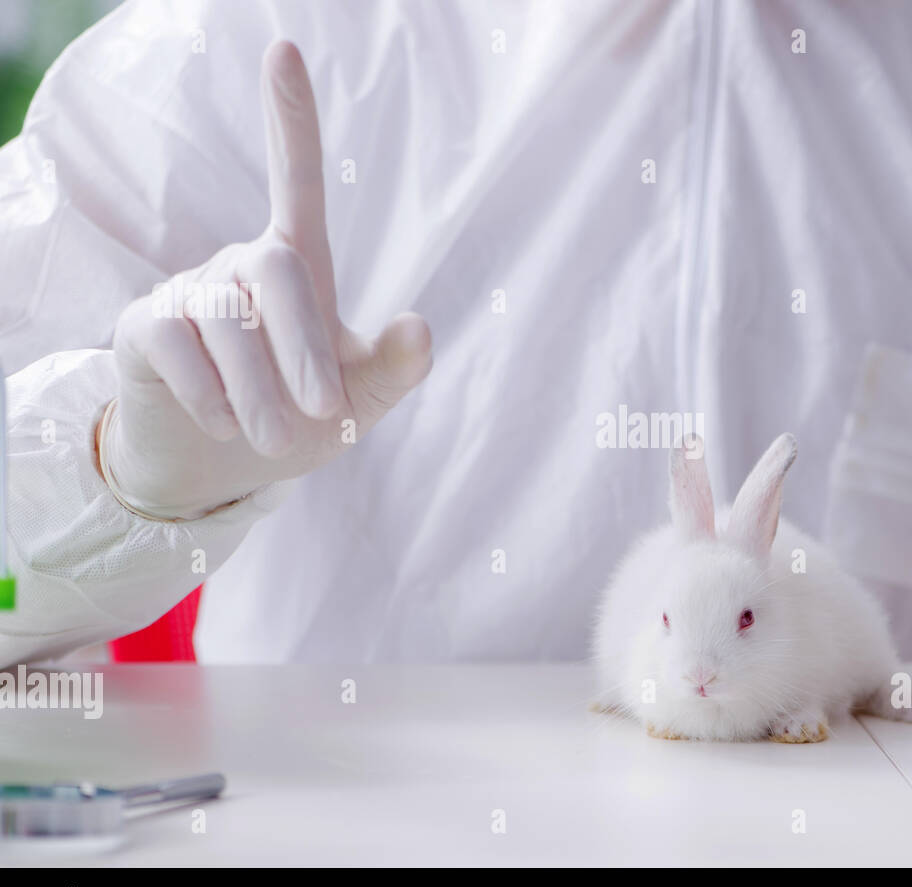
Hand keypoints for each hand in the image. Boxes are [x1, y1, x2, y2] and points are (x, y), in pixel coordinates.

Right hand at [101, 41, 431, 519]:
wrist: (221, 467)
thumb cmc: (297, 420)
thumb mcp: (358, 401)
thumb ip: (393, 369)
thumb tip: (420, 326)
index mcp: (299, 269)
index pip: (293, 180)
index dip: (290, 120)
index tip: (284, 50)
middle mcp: (241, 265)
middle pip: (276, 269)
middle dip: (304, 346)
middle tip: (325, 413)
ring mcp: (190, 291)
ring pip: (227, 318)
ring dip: (259, 388)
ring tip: (272, 436)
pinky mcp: (146, 327)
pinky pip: (177, 342)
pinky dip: (208, 390)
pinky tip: (222, 421)